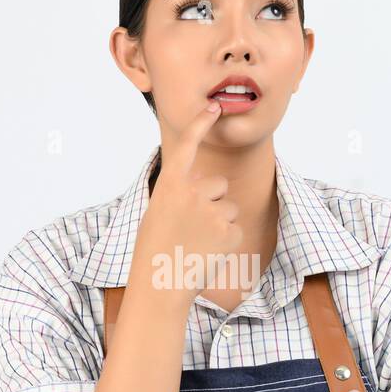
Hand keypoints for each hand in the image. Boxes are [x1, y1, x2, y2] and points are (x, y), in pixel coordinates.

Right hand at [130, 100, 243, 303]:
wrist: (160, 285)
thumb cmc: (155, 250)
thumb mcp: (160, 212)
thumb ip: (183, 194)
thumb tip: (211, 189)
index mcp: (171, 184)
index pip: (189, 145)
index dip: (201, 123)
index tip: (215, 106)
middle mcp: (194, 192)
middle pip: (218, 185)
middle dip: (212, 202)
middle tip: (191, 228)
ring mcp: (214, 212)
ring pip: (229, 207)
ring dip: (219, 222)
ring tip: (198, 242)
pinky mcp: (230, 232)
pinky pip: (235, 228)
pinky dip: (225, 241)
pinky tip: (207, 253)